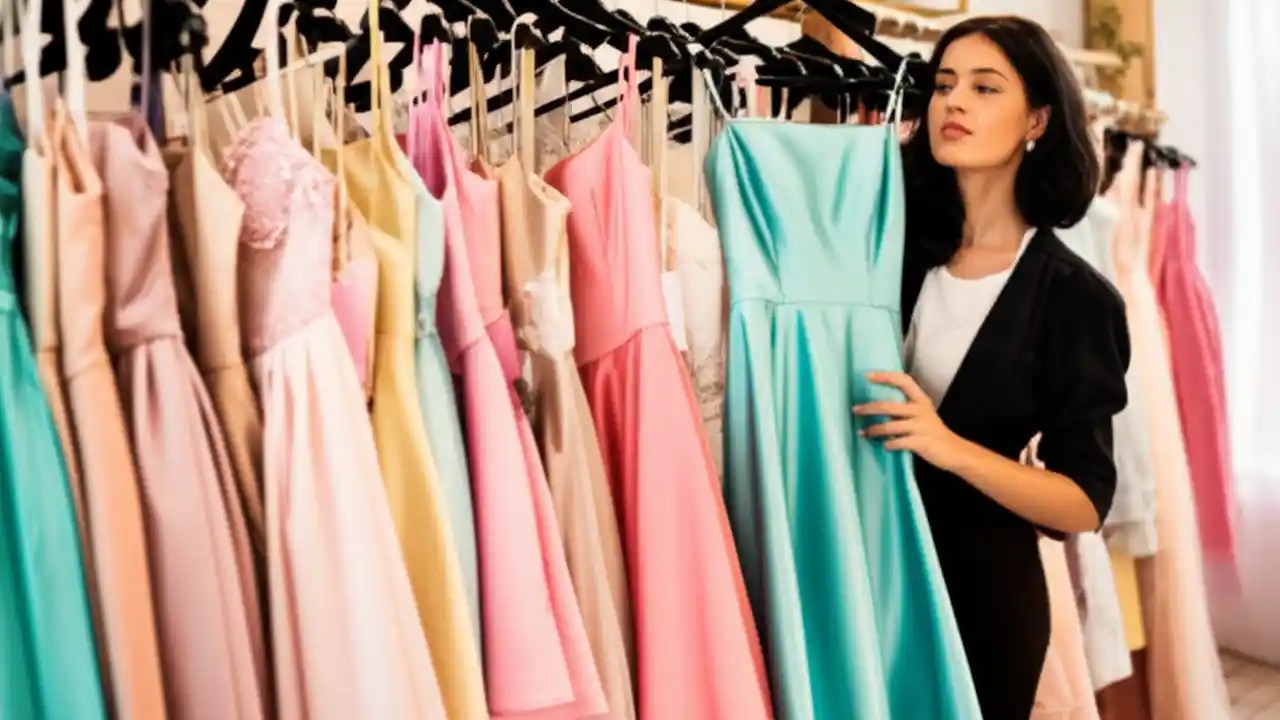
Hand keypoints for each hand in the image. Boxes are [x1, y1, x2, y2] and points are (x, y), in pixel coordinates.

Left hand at [853, 371, 970, 471]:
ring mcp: (921, 426)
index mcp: (921, 400)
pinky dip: (888, 444)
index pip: (903, 381)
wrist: (954, 451)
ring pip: (889, 426)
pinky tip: (884, 445)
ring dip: (873, 430)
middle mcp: (920, 410)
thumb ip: (904, 409)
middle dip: (868, 408)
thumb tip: (877, 408)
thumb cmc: (932, 432)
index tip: (867, 375)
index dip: (885, 376)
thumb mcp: (922, 415)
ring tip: (863, 433)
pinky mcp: (920, 442)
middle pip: (888, 406)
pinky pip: (897, 442)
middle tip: (855, 410)